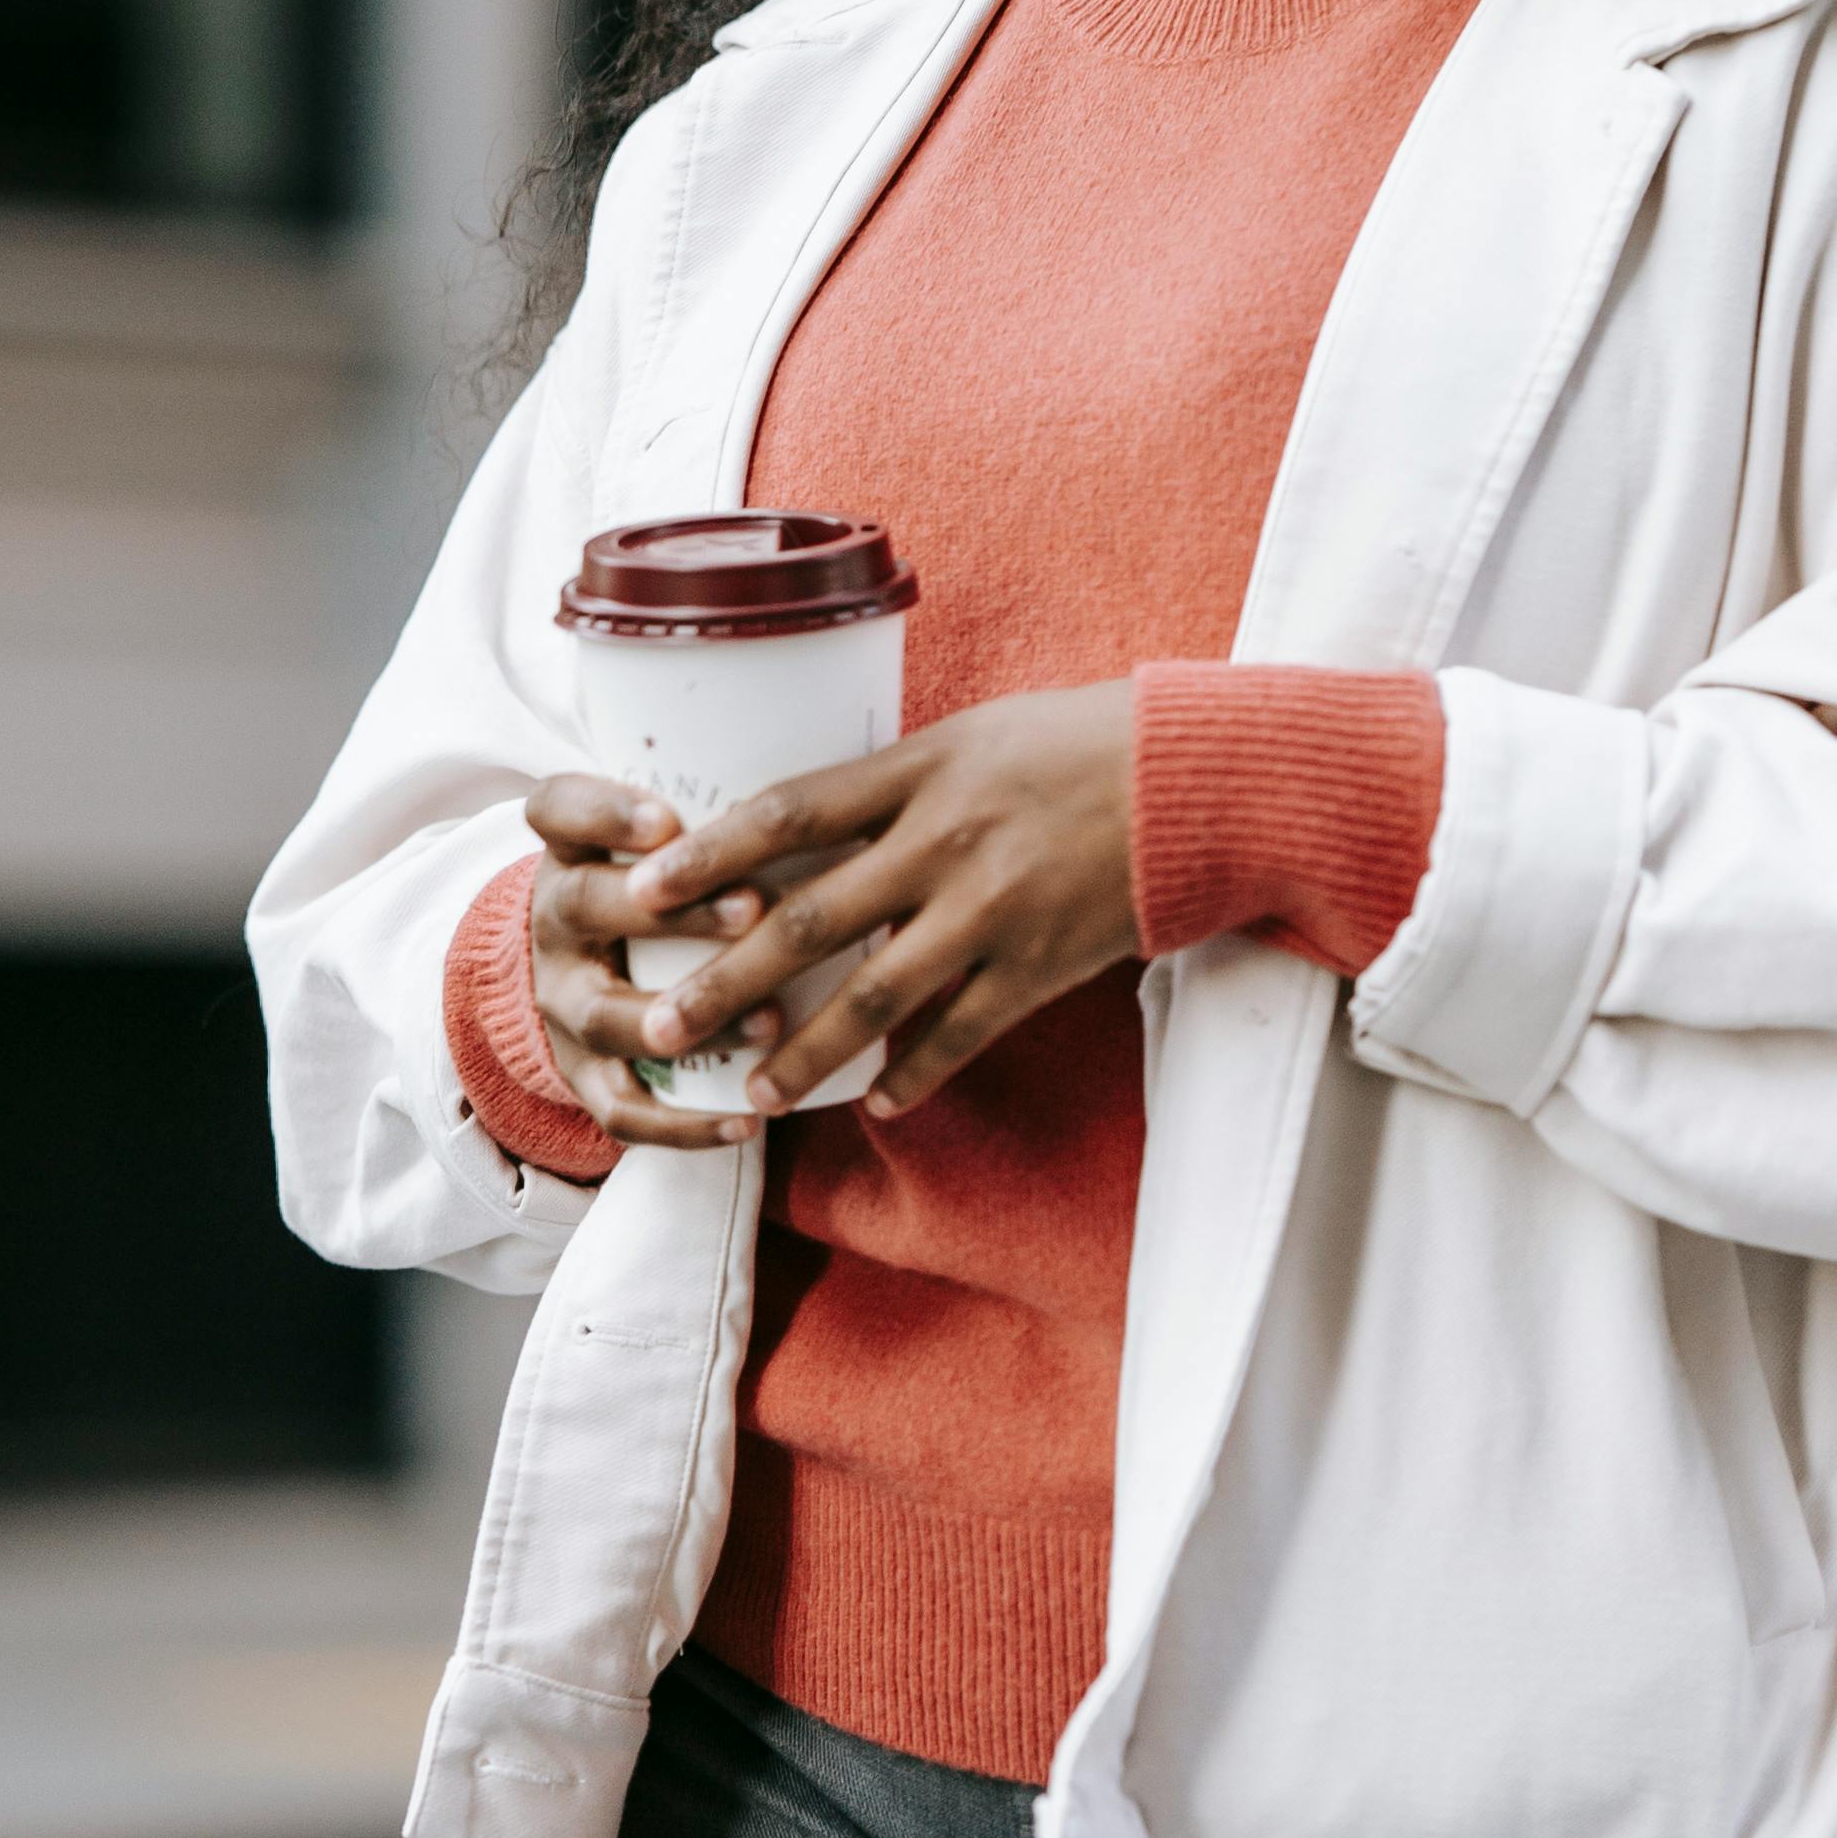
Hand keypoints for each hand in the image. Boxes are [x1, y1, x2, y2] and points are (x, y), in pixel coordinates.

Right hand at [523, 781, 781, 1147]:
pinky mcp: (583, 1074)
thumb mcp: (667, 836)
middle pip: (584, 907)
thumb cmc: (666, 882)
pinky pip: (622, 1110)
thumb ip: (724, 811)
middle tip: (754, 909)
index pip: (555, 808)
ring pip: (604, 1015)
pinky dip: (684, 1125)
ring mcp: (564, 1000)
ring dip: (688, 1019)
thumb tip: (848, 771)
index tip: (668, 818)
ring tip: (767, 1022)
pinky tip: (749, 1121)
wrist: (589, 962)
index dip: (603, 813)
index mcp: (572, 848)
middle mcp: (555, 919)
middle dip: (672, 914)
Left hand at [616, 687, 1143, 1122]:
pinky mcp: (1041, 964)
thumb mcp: (972, 735)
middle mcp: (944, 842)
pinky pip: (963, 1033)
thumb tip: (805, 825)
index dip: (706, 854)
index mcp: (918, 771)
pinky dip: (917, 1072)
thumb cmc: (1078, 743)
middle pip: (809, 919)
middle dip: (726, 979)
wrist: (1197, 781)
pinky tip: (877, 1102)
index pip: (786, 812)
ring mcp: (992, 910)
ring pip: (876, 996)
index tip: (639, 889)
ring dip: (806, 1051)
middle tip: (662, 1024)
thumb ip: (892, 783)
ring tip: (752, 1093)